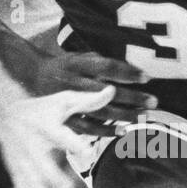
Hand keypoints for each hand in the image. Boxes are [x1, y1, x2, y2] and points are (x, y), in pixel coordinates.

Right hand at [0, 85, 114, 187]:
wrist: (4, 112)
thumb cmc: (42, 107)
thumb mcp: (63, 100)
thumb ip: (87, 101)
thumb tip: (112, 90)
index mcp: (45, 126)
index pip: (60, 135)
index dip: (73, 143)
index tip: (87, 152)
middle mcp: (31, 145)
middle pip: (41, 164)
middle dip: (52, 178)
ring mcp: (22, 162)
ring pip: (30, 183)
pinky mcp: (17, 173)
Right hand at [29, 51, 156, 134]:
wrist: (33, 76)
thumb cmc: (65, 65)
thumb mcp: (79, 56)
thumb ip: (100, 61)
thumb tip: (130, 68)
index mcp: (76, 63)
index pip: (106, 66)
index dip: (127, 72)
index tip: (146, 77)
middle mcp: (72, 82)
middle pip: (106, 91)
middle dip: (132, 97)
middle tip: (153, 101)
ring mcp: (67, 102)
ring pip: (99, 111)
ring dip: (124, 115)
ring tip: (143, 116)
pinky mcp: (64, 117)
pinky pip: (87, 127)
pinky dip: (105, 131)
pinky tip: (123, 131)